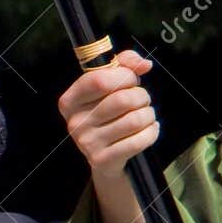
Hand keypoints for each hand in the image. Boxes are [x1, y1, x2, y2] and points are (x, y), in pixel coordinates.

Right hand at [57, 49, 159, 180]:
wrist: (104, 155)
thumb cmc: (109, 113)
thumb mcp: (110, 84)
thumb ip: (124, 63)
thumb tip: (144, 65)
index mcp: (70, 101)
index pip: (100, 80)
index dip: (125, 75)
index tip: (131, 80)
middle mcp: (74, 122)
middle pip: (122, 100)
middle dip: (141, 97)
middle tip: (140, 101)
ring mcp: (86, 143)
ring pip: (135, 120)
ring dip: (148, 115)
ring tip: (144, 116)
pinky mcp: (101, 159)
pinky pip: (139, 140)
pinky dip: (151, 132)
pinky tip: (147, 130)